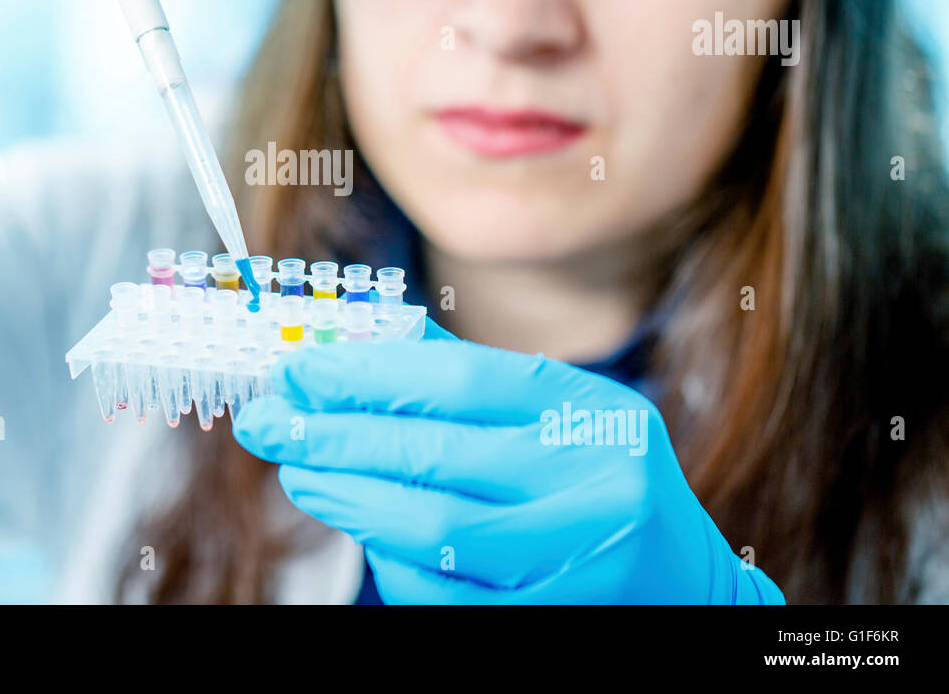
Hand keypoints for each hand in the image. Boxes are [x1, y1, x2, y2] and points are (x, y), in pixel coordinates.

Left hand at [233, 320, 784, 603]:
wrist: (689, 592)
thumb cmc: (605, 486)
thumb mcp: (562, 416)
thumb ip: (470, 378)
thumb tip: (364, 336)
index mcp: (590, 415)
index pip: (459, 381)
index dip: (367, 372)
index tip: (301, 367)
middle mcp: (592, 485)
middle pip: (437, 454)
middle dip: (336, 435)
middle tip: (270, 422)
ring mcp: (575, 563)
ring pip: (435, 530)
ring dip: (351, 499)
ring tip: (300, 472)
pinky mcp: (549, 624)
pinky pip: (446, 596)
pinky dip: (392, 562)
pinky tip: (364, 532)